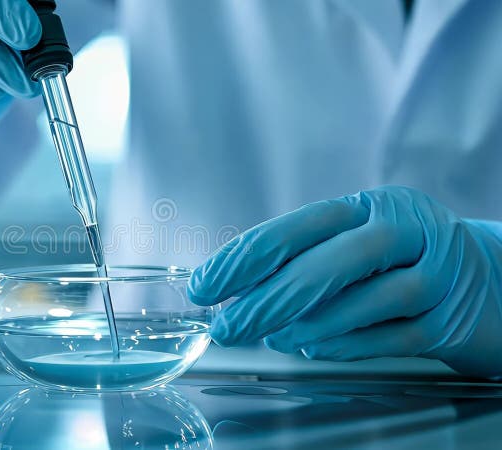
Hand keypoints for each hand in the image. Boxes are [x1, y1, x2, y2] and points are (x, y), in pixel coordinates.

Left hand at [188, 186, 501, 377]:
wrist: (485, 279)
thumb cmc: (399, 259)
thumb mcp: (353, 242)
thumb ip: (302, 261)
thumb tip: (235, 292)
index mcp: (366, 206)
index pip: (294, 229)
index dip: (243, 259)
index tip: (205, 286)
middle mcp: (403, 231)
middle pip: (329, 263)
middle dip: (269, 299)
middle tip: (230, 326)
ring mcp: (433, 274)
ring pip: (363, 301)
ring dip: (308, 325)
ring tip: (273, 337)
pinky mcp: (450, 318)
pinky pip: (390, 338)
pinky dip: (346, 346)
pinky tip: (314, 348)